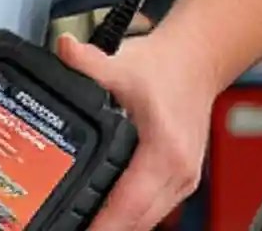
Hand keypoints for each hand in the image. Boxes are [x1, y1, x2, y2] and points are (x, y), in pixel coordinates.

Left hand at [56, 32, 214, 230]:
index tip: (77, 229)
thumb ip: (89, 62)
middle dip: (104, 228)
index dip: (103, 223)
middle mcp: (179, 173)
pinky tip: (104, 212)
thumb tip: (65, 49)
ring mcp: (183, 180)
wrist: (196, 63)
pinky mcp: (180, 180)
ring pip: (147, 219)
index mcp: (165, 152)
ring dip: (117, 224)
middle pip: (138, 220)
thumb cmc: (164, 68)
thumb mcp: (122, 65)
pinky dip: (130, 215)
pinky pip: (153, 210)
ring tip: (81, 222)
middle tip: (68, 227)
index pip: (131, 203)